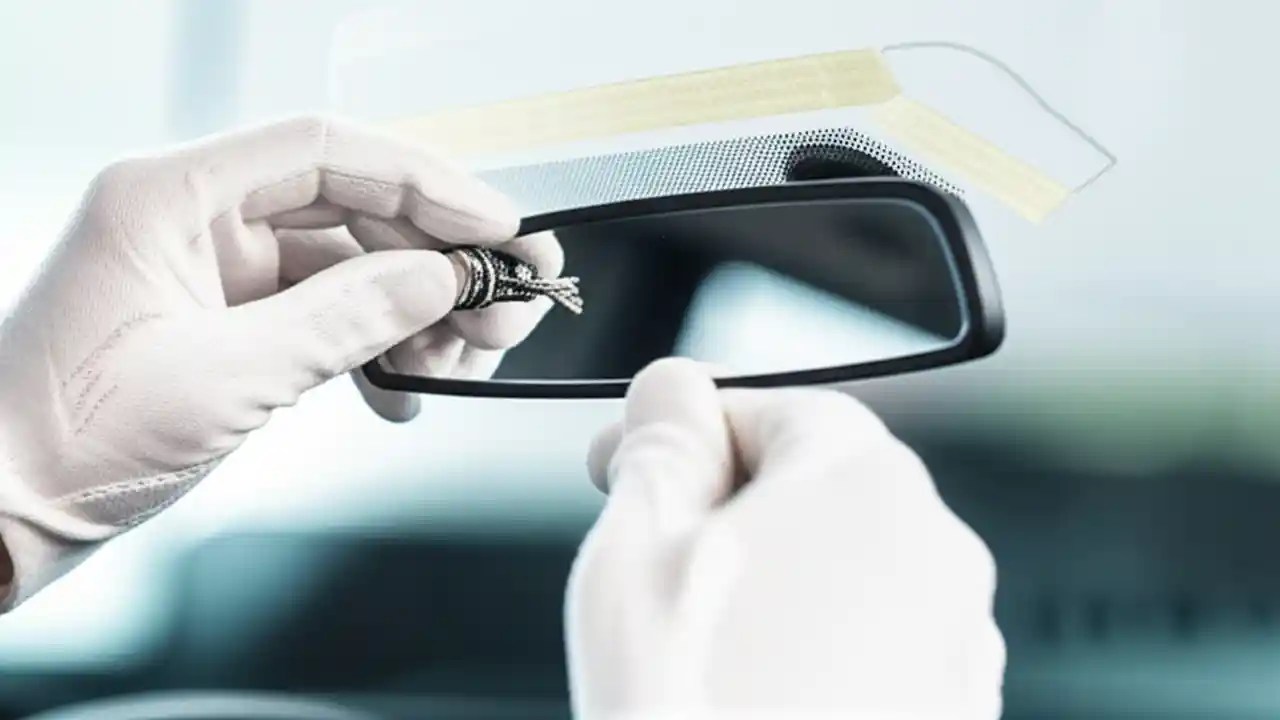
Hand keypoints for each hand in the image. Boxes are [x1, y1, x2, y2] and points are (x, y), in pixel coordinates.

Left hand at [0, 116, 559, 608]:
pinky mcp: (223, 321)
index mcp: (170, 199)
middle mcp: (192, 220)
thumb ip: (342, 321)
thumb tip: (439, 280)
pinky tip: (405, 390)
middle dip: (434, 258)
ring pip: (345, 265)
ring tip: (462, 358)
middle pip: (347, 207)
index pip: (324, 150)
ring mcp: (209, 272)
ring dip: (412, 311)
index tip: (496, 225)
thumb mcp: (224, 379)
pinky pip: (321, 313)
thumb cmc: (66, 443)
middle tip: (503, 305)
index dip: (426, 182)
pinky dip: (371, 346)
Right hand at [567, 359, 1004, 718]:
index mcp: (866, 480)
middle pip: (811, 487)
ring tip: (698, 648)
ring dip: (771, 581)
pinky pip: (876, 645)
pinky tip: (755, 696)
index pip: (765, 409)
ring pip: (843, 569)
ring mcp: (959, 640)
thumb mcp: (636, 550)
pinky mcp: (955, 714)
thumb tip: (672, 391)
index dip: (679, 433)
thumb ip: (663, 447)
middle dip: (724, 507)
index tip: (623, 466)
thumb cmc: (688, 713)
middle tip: (647, 559)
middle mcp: (937, 549)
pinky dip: (816, 649)